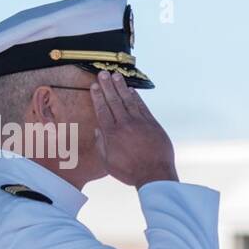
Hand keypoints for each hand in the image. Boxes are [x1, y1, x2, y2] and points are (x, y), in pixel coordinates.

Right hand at [89, 71, 177, 186]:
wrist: (154, 174)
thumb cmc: (130, 172)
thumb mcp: (108, 163)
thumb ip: (101, 145)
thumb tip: (97, 130)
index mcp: (111, 134)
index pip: (102, 110)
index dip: (98, 97)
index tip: (94, 86)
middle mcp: (124, 124)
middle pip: (114, 101)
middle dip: (107, 86)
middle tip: (103, 73)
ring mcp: (140, 123)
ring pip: (128, 100)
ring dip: (121, 87)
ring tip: (116, 76)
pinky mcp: (152, 124)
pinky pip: (142, 107)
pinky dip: (136, 97)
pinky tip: (131, 90)